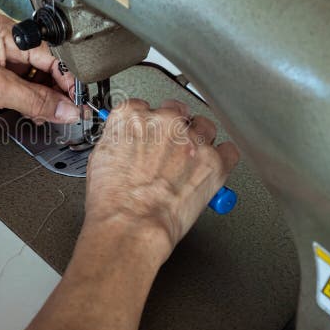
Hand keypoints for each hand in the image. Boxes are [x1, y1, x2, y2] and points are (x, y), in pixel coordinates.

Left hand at [0, 15, 79, 133]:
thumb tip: (65, 109)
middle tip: (68, 111)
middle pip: (45, 67)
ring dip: (46, 100)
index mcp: (6, 33)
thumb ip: (35, 100)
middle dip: (57, 91)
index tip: (76, 99)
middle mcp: (5, 44)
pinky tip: (38, 115)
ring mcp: (0, 62)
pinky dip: (33, 104)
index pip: (49, 54)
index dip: (65, 78)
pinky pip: (24, 90)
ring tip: (54, 116)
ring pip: (36, 81)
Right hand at [84, 99, 239, 260]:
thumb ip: (120, 141)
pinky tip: (213, 167)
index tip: (149, 136)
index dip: (148, 124)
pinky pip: (229, 150)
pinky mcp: (214, 160)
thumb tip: (128, 145)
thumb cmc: (112, 200)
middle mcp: (164, 121)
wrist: (130, 222)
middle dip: (174, 129)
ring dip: (200, 139)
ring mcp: (192, 139)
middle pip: (176, 111)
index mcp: (132, 116)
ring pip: (205, 126)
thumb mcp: (100, 159)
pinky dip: (223, 159)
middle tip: (169, 150)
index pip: (144, 107)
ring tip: (191, 161)